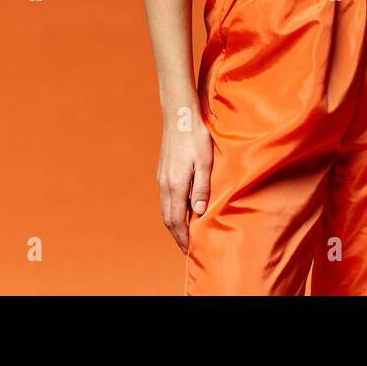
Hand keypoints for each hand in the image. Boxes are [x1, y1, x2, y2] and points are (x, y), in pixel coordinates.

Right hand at [156, 108, 213, 253]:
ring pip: (165, 209)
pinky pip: (166, 199)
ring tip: (186, 233)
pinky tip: (182, 210)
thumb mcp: (205, 161)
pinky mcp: (163, 172)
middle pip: (168, 218)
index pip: (176, 221)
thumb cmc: (195, 136)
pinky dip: (173, 210)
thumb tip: (199, 211)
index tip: (190, 250)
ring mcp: (161, 178)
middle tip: (188, 248)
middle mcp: (164, 185)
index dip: (183, 237)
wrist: (179, 115)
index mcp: (175, 185)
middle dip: (177, 235)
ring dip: (174, 223)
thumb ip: (201, 187)